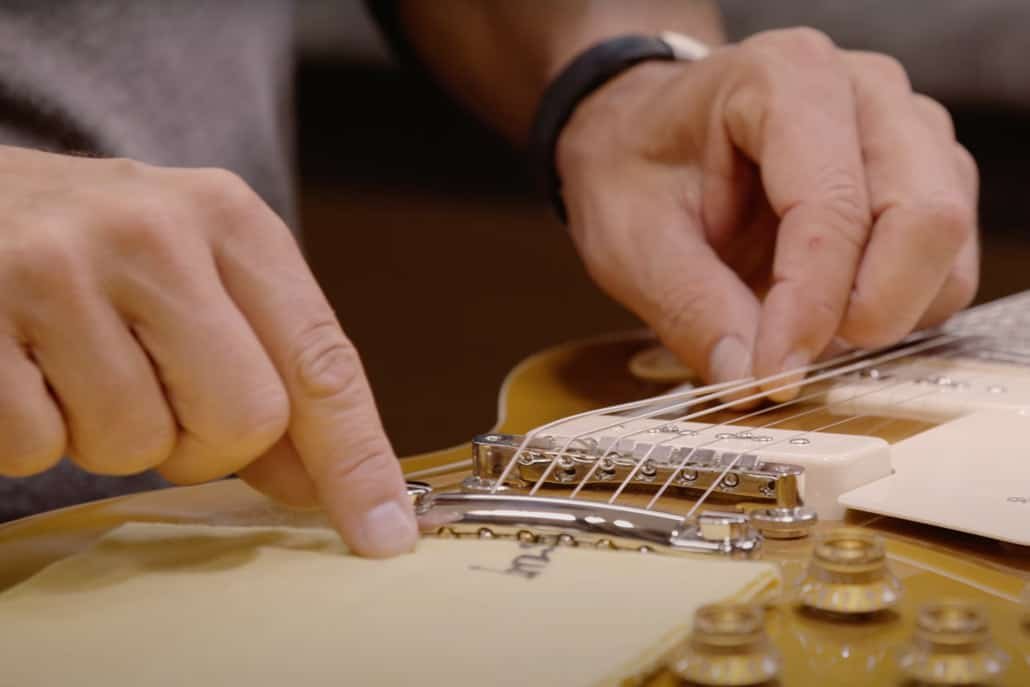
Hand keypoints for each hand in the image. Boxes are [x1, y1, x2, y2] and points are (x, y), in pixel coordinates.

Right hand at [0, 147, 416, 555]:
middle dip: (204, 443)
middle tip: (154, 392)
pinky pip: (38, 448)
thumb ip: (266, 370)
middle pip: (245, 419)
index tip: (384, 535)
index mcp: (230, 221)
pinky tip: (18, 367)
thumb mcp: (197, 276)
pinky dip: (33, 435)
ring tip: (75, 365)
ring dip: (110, 437)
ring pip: (138, 445)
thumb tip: (319, 485)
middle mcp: (155, 232)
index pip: (322, 362)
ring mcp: (58, 268)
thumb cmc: (98, 252)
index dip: (356, 459)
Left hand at [556, 29, 977, 398]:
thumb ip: (691, 307)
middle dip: (870, 311)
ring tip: (801, 329)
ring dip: (888, 311)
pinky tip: (831, 311)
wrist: (642, 133)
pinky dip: (901, 304)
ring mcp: (906, 128)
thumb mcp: (633, 240)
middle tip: (798, 358)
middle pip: (924, 216)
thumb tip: (750, 383)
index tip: (773, 374)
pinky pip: (945, 256)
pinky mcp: (922, 173)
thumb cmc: (634, 168)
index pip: (830, 204)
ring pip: (945, 242)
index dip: (810, 302)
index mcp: (783, 78)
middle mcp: (865, 90)